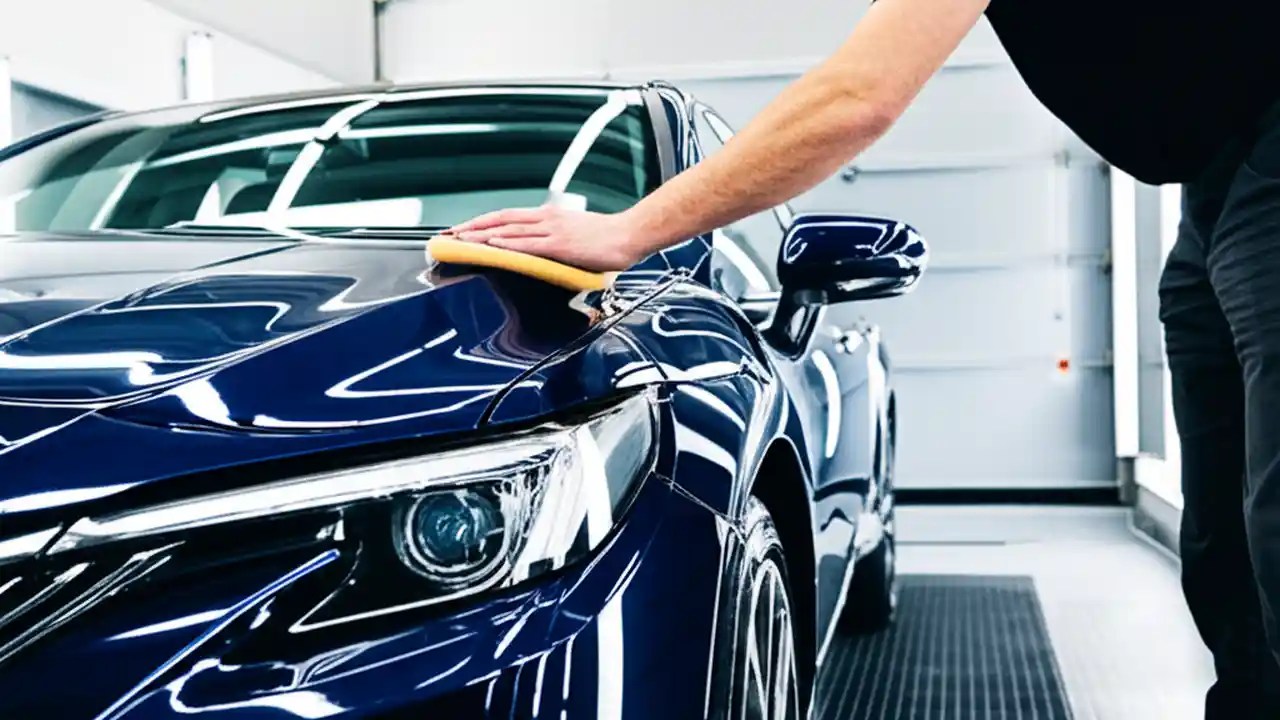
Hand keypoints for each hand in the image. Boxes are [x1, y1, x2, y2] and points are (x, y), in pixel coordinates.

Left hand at [448, 206, 647, 272]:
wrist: (630, 235)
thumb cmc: (607, 238)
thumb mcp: (573, 237)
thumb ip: (552, 243)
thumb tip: (537, 253)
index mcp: (548, 217)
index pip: (506, 217)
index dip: (481, 223)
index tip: (461, 230)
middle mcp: (546, 219)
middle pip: (500, 220)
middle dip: (471, 228)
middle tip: (448, 235)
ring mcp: (552, 230)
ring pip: (509, 230)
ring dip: (481, 236)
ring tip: (460, 241)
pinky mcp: (561, 245)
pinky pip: (528, 244)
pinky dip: (507, 244)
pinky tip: (491, 246)